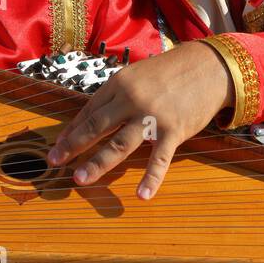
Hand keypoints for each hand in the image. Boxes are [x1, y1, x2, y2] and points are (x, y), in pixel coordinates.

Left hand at [46, 40, 234, 199]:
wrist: (208, 67)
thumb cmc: (171, 72)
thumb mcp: (138, 76)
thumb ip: (117, 96)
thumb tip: (92, 117)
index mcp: (120, 84)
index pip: (89, 111)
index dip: (72, 130)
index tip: (58, 147)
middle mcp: (131, 99)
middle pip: (96, 127)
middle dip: (74, 146)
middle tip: (55, 162)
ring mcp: (152, 116)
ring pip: (119, 144)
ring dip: (98, 163)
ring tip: (80, 179)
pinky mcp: (174, 131)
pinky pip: (159, 159)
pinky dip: (151, 179)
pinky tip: (141, 196)